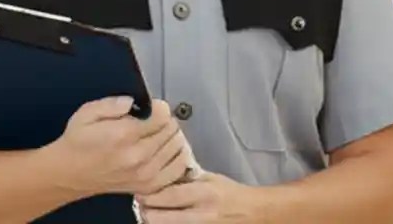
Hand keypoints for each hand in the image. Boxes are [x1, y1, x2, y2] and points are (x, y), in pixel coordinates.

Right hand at [47, 97, 195, 198]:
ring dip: (172, 136)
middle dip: (166, 120)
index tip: (152, 106)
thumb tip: (133, 101)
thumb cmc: (78, 143)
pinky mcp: (149, 185)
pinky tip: (167, 150)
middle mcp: (138, 155)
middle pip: (171, 130)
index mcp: (124, 135)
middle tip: (154, 120)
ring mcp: (146, 173)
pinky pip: (178, 168)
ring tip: (159, 134)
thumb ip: (112, 104)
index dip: (159, 107)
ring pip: (178, 147)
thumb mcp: (87, 113)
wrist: (70, 174)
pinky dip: (178, 156)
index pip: (161, 116)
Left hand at [135, 171, 266, 222]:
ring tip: (151, 213)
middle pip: (162, 219)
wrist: (253, 213)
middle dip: (147, 212)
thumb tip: (160, 174)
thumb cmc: (229, 192)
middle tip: (142, 204)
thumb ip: (186, 177)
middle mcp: (201, 214)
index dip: (150, 196)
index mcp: (203, 194)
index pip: (169, 196)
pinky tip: (165, 219)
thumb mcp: (209, 178)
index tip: (140, 192)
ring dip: (155, 221)